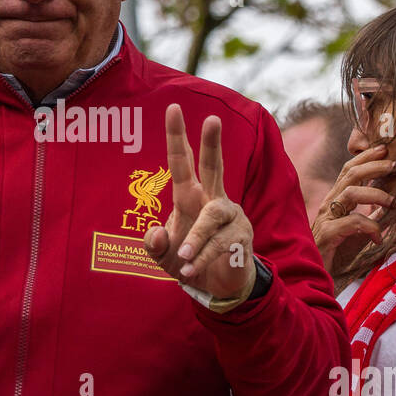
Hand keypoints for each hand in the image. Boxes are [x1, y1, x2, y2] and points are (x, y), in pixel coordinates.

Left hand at [144, 103, 254, 300]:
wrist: (218, 287)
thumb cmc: (189, 260)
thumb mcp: (163, 255)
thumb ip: (153, 245)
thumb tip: (155, 232)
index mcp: (191, 197)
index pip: (183, 162)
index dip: (177, 136)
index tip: (173, 108)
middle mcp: (213, 200)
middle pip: (213, 167)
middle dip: (212, 144)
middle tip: (212, 119)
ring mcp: (231, 217)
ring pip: (213, 216)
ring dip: (196, 237)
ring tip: (182, 256)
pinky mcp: (242, 237)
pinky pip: (220, 244)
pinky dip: (201, 258)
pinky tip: (189, 270)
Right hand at [311, 144, 395, 275]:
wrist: (314, 278)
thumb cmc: (336, 255)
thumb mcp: (358, 233)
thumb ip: (371, 219)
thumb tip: (391, 211)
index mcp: (336, 201)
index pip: (349, 171)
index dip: (366, 157)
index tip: (385, 148)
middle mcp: (329, 205)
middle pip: (350, 174)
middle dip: (375, 165)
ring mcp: (326, 219)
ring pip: (350, 193)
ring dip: (376, 194)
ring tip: (395, 202)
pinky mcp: (327, 235)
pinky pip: (351, 223)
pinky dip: (370, 227)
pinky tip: (379, 238)